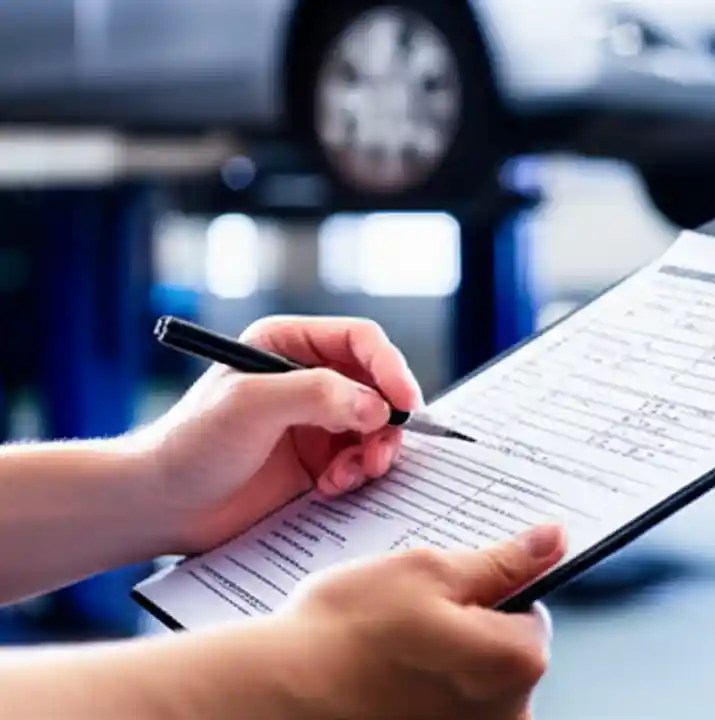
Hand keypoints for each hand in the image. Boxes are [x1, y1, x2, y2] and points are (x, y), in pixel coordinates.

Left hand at [138, 316, 423, 552]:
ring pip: (377, 426)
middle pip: (378, 385)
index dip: (390, 368)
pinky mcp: (318, 461)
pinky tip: (330, 488)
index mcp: (288, 345)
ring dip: (375, 451)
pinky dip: (358, 475)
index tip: (405, 403)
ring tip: (354, 474)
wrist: (162, 506)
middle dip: (387, 419)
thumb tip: (376, 406)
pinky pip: (361, 460)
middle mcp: (307, 378)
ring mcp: (315, 421)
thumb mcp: (251, 406)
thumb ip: (316, 394)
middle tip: (381, 451)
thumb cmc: (192, 444)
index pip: (361, 341)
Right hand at [274, 524, 565, 719]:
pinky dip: (418, 702)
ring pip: (470, 690)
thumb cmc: (345, 634)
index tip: (445, 596)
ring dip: (440, 672)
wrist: (274, 697)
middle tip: (406, 624)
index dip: (486, 597)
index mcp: (518, 660)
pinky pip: (441, 714)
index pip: (530, 614)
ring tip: (386, 657)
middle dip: (465, 636)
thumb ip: (502, 560)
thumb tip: (552, 540)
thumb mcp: (429, 571)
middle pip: (503, 658)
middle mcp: (508, 715)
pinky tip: (380, 688)